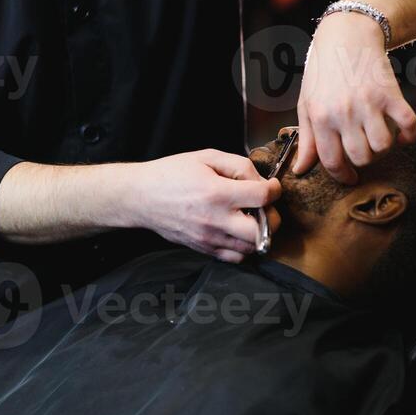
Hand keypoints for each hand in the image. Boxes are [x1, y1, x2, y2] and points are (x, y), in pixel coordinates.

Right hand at [133, 149, 281, 262]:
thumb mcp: (206, 157)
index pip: (262, 197)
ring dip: (260, 233)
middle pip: (264, 231)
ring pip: (253, 248)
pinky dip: (244, 246)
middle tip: (264, 206)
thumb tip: (260, 181)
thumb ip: (238, 165)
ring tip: (250, 218)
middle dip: (272, 217)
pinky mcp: (203, 249)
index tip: (271, 186)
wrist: (141, 197)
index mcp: (217, 193)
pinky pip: (236, 257)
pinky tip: (237, 230)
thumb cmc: (171, 174)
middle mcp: (216, 220)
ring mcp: (209, 238)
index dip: (274, 189)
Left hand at [293, 12, 415, 183]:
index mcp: (321, 116)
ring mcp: (369, 103)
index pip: (332, 161)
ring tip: (378, 138)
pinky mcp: (391, 94)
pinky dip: (409, 136)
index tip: (349, 177)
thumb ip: (306, 139)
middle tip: (363, 151)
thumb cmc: (323, 73)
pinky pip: (408, 125)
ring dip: (384, 148)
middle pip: (361, 157)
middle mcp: (344, 112)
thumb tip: (300, 170)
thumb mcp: (307, 104)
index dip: (342, 175)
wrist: (347, 36)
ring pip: (383, 146)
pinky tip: (402, 135)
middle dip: (363, 161)